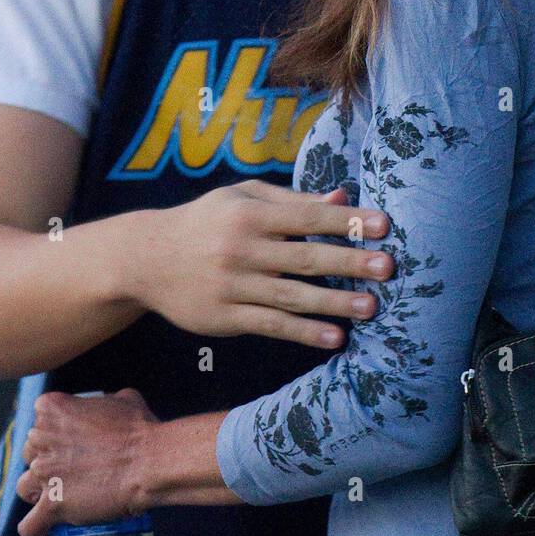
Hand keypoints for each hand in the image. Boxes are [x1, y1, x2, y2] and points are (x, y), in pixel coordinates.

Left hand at [16, 388, 158, 535]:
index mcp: (52, 409)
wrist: (149, 462)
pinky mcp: (52, 505)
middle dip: (47, 459)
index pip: (40, 417)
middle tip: (72, 468)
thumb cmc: (140, 429)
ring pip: (24, 487)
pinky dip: (38, 531)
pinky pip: (29, 526)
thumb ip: (105, 402)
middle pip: (30, 452)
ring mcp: (44, 473)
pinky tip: (50, 531)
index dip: (56, 429)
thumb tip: (109, 407)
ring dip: (39, 492)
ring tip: (60, 497)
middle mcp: (41, 438)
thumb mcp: (123, 399)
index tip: (71, 438)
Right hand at [125, 181, 393, 349]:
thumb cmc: (204, 221)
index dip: (346, 221)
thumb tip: (342, 197)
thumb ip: (292, 199)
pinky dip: (304, 333)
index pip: (307, 216)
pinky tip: (334, 338)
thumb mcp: (241, 197)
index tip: (384, 225)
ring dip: (335, 303)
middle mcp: (242, 248)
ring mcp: (233, 285)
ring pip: (292, 296)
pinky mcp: (225, 318)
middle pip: (305, 257)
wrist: (145, 259)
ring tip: (372, 307)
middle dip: (350, 262)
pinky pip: (271, 326)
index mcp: (249, 213)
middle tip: (389, 267)